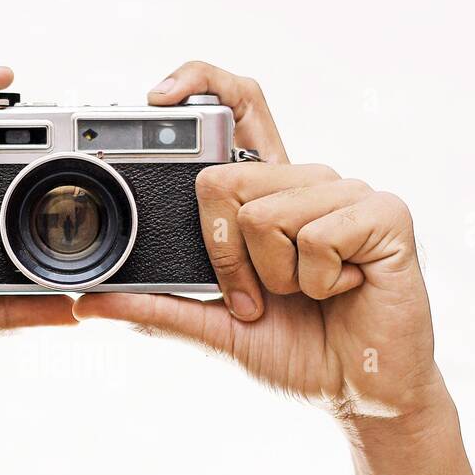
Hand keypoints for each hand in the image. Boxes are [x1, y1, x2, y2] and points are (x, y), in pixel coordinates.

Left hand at [76, 61, 440, 419]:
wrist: (360, 392)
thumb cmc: (300, 351)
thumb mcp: (218, 329)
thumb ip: (159, 308)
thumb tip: (88, 303)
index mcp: (271, 194)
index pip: (239, 106)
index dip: (202, 82)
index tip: (156, 93)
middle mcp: (307, 180)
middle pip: (224, 180)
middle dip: (227, 258)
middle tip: (261, 297)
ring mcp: (349, 192)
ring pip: (266, 216)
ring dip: (279, 279)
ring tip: (312, 294)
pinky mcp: (386, 213)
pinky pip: (316, 237)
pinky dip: (321, 283)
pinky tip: (346, 289)